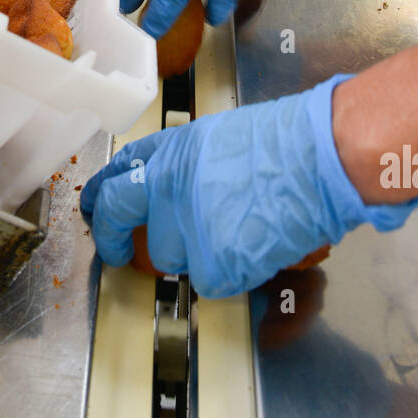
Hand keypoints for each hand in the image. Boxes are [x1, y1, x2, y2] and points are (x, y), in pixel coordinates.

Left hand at [80, 75, 417, 297]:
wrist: (322, 158)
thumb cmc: (290, 142)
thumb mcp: (220, 137)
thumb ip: (189, 165)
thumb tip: (177, 189)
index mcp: (171, 151)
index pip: (116, 177)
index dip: (101, 198)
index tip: (95, 210)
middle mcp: (168, 187)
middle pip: (120, 222)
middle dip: (113, 240)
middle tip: (116, 252)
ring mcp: (187, 226)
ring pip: (170, 257)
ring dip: (195, 253)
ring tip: (234, 230)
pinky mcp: (214, 263)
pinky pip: (211, 279)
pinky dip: (232, 272)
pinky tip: (255, 246)